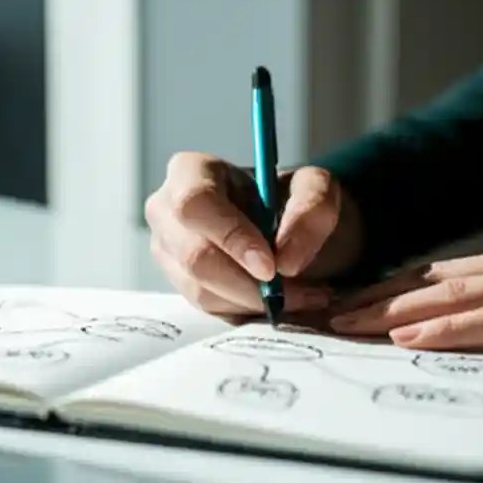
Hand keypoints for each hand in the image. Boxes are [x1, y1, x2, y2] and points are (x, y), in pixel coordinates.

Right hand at [144, 152, 362, 317]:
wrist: (286, 228)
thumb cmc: (291, 200)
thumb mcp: (316, 188)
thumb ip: (311, 209)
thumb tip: (285, 261)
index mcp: (190, 172)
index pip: (195, 204)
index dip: (231, 237)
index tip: (271, 266)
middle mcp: (166, 211)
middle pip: (194, 256)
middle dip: (247, 282)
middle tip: (292, 290)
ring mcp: (166, 251)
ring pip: (201, 290)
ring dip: (254, 301)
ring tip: (299, 295)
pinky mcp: (178, 283)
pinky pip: (208, 308)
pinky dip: (248, 311)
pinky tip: (277, 299)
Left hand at [330, 235, 482, 370]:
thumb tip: (476, 330)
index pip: (447, 273)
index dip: (389, 287)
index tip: (344, 302)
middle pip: (439, 276)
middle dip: (375, 294)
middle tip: (324, 311)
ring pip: (460, 290)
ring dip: (395, 309)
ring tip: (346, 324)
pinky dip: (454, 326)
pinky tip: (413, 336)